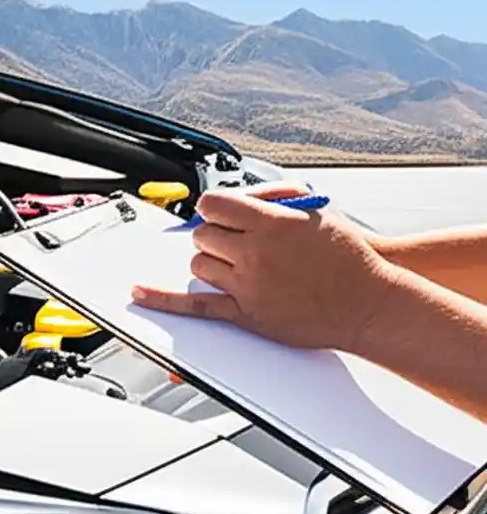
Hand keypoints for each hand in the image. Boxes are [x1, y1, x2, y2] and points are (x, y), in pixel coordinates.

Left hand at [131, 188, 401, 350]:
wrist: (372, 302)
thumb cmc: (348, 256)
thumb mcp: (315, 212)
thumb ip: (273, 199)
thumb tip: (238, 198)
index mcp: (271, 224)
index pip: (212, 205)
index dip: (213, 209)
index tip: (219, 214)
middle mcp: (255, 254)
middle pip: (202, 236)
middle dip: (214, 236)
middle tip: (234, 242)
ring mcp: (249, 286)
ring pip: (198, 266)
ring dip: (210, 263)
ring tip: (238, 265)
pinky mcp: (248, 314)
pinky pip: (197, 305)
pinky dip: (164, 299)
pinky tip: (141, 293)